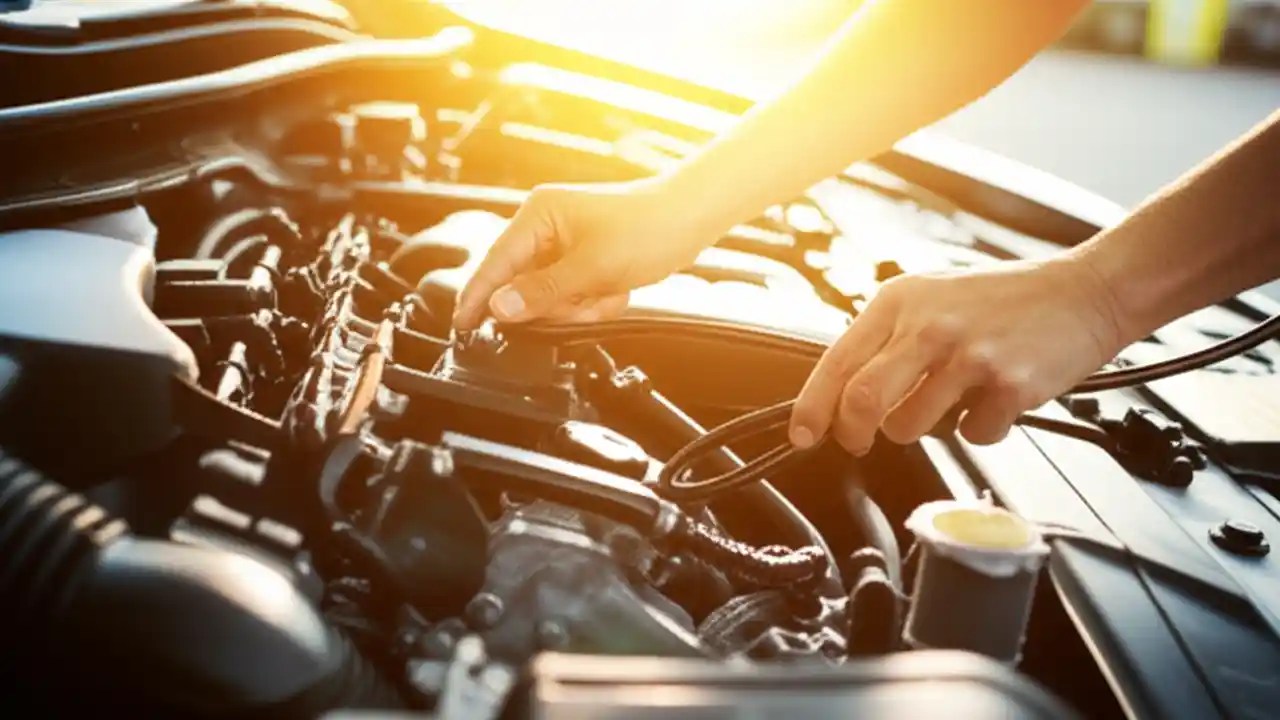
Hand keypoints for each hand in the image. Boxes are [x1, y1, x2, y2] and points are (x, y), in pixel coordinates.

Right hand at [452, 178, 718, 329]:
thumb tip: (499, 307)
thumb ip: (542, 292)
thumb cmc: (648, 227)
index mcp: (538, 215)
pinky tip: (617, 289)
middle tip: (586, 301)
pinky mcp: (584, 257)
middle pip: (525, 287)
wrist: (692, 218)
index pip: (494, 263)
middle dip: (557, 305)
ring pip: (552, 297)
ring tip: (608, 291)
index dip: (478, 298)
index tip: (463, 326)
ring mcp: (565, 242)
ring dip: (580, 305)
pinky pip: (574, 295)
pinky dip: (595, 300)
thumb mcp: (592, 269)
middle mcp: (546, 226)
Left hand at [788, 256, 1125, 452]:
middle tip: (861, 441)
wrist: (1086, 291)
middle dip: (854, 433)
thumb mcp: (933, 300)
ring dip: (922, 429)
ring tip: (950, 401)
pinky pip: (972, 435)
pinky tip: (995, 400)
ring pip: (909, 426)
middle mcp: (929, 325)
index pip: (838, 361)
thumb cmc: (1008, 300)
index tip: (804, 433)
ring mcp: (968, 355)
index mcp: (901, 301)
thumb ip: (889, 340)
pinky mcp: (1007, 384)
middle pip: (863, 399)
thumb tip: (844, 394)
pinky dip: (980, 429)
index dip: (813, 407)